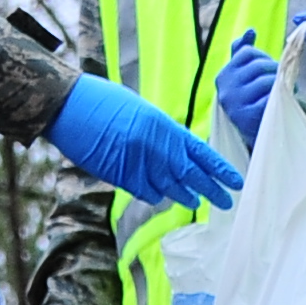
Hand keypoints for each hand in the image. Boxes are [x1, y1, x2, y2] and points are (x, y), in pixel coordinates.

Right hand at [44, 74, 240, 212]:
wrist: (69, 104)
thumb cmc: (102, 101)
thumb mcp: (141, 112)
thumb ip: (160, 134)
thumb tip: (176, 153)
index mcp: (164, 127)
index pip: (200, 152)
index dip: (220, 169)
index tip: (236, 182)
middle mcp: (155, 148)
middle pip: (191, 176)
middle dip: (211, 191)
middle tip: (226, 203)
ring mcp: (138, 164)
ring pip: (169, 188)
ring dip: (184, 196)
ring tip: (195, 201)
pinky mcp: (121, 177)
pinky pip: (145, 192)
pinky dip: (154, 194)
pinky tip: (159, 195)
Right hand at [216, 29, 277, 148]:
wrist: (256, 136)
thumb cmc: (252, 102)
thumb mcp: (244, 77)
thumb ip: (243, 54)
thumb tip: (250, 31)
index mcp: (223, 76)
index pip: (248, 53)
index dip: (265, 58)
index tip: (271, 69)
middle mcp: (226, 90)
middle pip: (259, 66)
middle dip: (276, 70)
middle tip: (285, 80)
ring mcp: (236, 105)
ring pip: (268, 81)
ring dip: (283, 84)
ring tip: (287, 91)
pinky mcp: (250, 117)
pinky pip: (272, 97)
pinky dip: (282, 97)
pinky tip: (284, 103)